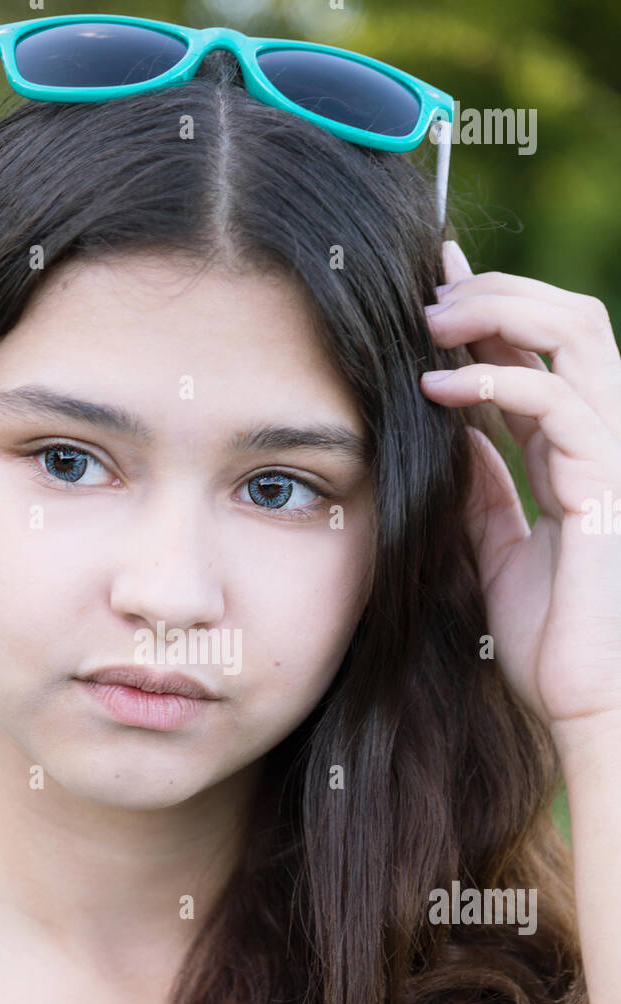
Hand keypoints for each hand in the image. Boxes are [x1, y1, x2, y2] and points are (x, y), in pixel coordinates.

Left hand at [420, 241, 620, 753]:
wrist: (574, 697)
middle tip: (428, 294)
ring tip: (431, 321)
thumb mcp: (490, 539)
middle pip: (569, 319)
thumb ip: (479, 482)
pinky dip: (496, 381)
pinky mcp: (605, 482)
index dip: (491, 306)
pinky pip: (556, 403)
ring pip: (575, 335)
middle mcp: (599, 438)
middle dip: (498, 290)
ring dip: (499, 312)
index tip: (432, 279)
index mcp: (573, 447)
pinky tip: (439, 387)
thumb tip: (449, 428)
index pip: (539, 349)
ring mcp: (611, 454)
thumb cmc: (541, 630)